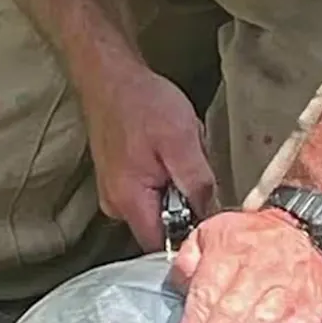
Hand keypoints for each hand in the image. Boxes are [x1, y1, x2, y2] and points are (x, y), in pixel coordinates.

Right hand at [81, 61, 216, 250]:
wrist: (109, 74)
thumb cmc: (141, 102)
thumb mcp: (182, 140)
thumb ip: (198, 184)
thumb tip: (212, 215)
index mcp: (130, 201)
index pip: (163, 248)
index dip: (190, 240)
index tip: (208, 220)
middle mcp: (117, 206)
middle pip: (165, 230)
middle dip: (187, 207)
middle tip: (191, 171)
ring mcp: (116, 196)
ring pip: (161, 212)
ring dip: (178, 190)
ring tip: (177, 157)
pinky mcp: (120, 185)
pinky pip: (152, 196)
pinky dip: (167, 180)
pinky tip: (167, 156)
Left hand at [165, 208, 321, 322]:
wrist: (310, 227)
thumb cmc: (259, 238)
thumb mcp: (215, 230)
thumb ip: (191, 255)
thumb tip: (178, 283)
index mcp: (233, 253)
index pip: (206, 296)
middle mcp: (261, 274)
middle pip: (230, 316)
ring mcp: (291, 296)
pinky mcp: (315, 314)